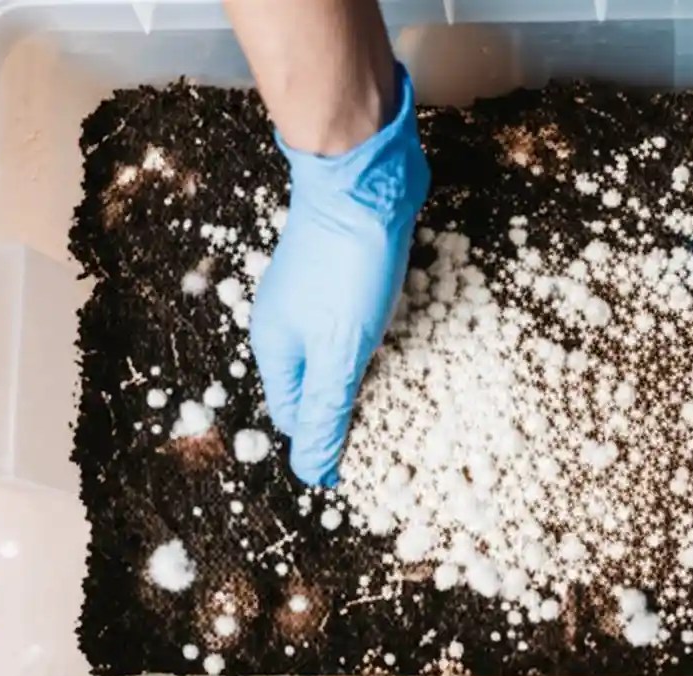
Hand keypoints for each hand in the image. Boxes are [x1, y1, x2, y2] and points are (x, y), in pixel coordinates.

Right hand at [250, 67, 429, 487]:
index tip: (373, 464)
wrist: (362, 183)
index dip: (329, 443)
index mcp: (277, 350)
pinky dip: (384, 338)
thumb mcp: (338, 354)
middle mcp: (289, 325)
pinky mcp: (346, 274)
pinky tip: (413, 342)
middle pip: (319, 387)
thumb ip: (326, 414)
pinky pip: (362, 322)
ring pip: (342, 354)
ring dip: (374, 374)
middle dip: (354, 410)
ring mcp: (316, 297)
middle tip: (403, 430)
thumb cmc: (346, 268)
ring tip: (416, 394)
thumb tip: (312, 476)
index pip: (297, 418)